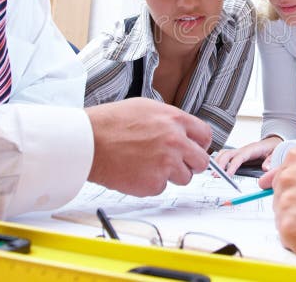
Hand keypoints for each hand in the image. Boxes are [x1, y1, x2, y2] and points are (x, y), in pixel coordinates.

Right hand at [86, 97, 211, 195]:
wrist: (89, 142)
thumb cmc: (111, 123)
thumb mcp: (146, 108)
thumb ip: (169, 121)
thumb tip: (183, 131)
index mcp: (175, 120)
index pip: (205, 135)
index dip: (200, 144)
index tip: (195, 149)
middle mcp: (176, 142)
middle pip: (202, 161)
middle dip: (192, 164)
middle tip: (179, 164)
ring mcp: (167, 164)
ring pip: (185, 178)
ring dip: (171, 175)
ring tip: (149, 165)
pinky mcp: (154, 183)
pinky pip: (162, 188)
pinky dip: (151, 183)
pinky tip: (136, 171)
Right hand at [213, 136, 281, 175]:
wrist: (272, 142)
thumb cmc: (273, 148)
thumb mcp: (275, 153)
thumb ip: (270, 161)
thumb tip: (265, 168)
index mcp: (251, 150)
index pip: (239, 158)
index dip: (232, 166)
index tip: (227, 176)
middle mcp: (243, 149)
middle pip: (227, 154)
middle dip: (220, 165)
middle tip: (216, 176)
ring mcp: (239, 151)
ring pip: (224, 154)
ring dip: (217, 162)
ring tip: (214, 173)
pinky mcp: (237, 154)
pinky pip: (225, 156)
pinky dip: (219, 161)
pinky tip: (216, 168)